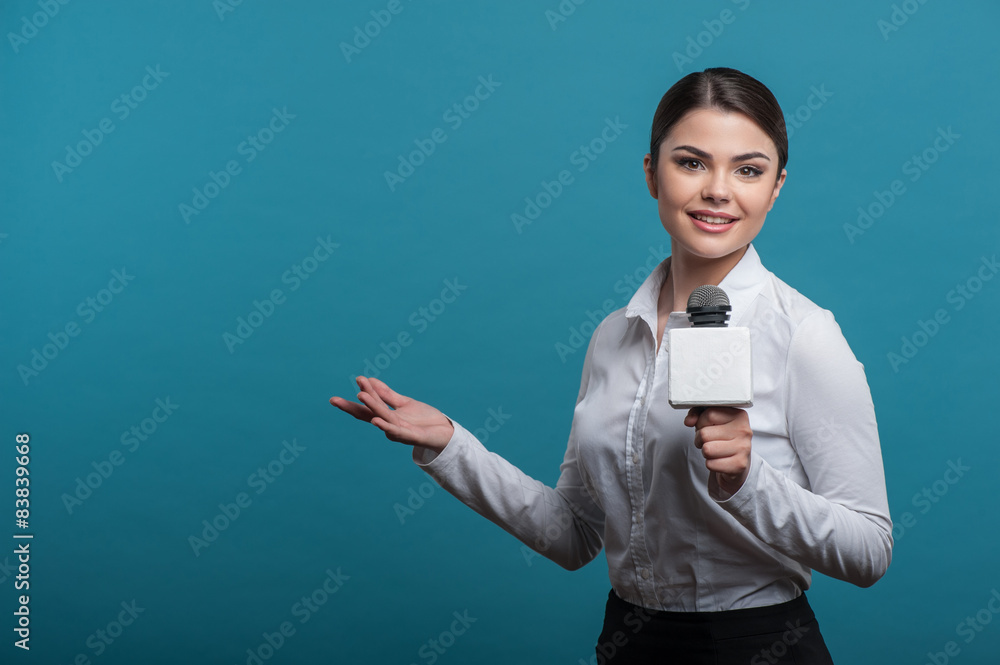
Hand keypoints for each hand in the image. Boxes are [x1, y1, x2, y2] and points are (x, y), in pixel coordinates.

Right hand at [330, 376, 454, 452]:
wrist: (445, 432)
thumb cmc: (424, 420)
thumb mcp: (404, 403)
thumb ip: (387, 394)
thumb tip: (369, 380)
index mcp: (386, 417)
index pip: (364, 409)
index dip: (349, 404)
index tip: (332, 399)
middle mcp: (389, 425)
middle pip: (368, 414)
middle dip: (351, 407)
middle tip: (335, 400)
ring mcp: (399, 431)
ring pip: (382, 417)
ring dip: (371, 406)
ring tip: (360, 395)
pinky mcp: (412, 436)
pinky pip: (397, 431)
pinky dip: (386, 426)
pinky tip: (376, 421)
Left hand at [684, 406, 751, 494]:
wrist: (738, 459)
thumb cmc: (723, 437)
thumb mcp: (710, 420)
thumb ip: (697, 414)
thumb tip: (689, 421)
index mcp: (739, 415)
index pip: (709, 414)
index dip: (701, 423)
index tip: (706, 427)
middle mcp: (744, 430)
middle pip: (705, 434)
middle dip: (701, 439)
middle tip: (710, 441)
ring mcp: (743, 448)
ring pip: (706, 450)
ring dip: (705, 452)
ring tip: (714, 450)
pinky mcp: (739, 465)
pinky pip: (710, 464)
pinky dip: (710, 464)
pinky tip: (719, 460)